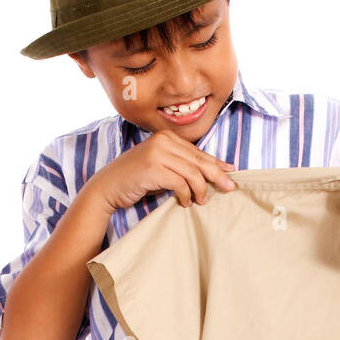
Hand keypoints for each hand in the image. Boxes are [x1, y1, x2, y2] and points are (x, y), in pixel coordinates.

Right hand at [91, 131, 236, 210]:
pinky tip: (185, 202)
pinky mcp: (153, 168)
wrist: (108, 187)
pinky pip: (180, 183)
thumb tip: (214, 172)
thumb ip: (182, 166)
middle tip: (229, 188)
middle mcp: (163, 141)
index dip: (216, 163)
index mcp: (167, 137)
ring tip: (200, 201)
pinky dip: (186, 195)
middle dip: (217, 175)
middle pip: (199, 160)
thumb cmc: (137, 179)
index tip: (230, 172)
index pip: (198, 152)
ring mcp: (157, 153)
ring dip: (200, 190)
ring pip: (193, 172)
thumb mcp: (162, 168)